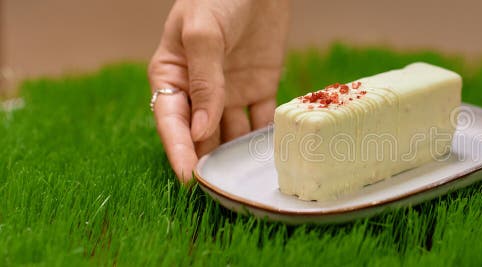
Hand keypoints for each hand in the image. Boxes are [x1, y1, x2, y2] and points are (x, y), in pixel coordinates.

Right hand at [148, 0, 288, 182]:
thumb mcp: (203, 32)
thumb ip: (204, 80)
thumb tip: (200, 130)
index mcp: (172, 75)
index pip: (171, 121)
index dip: (178, 151)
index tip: (189, 178)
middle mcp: (199, 90)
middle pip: (200, 135)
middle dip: (207, 162)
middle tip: (219, 190)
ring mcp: (230, 91)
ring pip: (231, 133)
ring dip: (236, 155)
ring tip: (246, 179)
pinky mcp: (260, 88)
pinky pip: (262, 120)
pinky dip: (265, 138)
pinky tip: (272, 156)